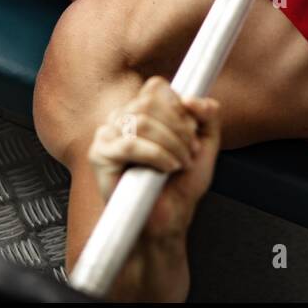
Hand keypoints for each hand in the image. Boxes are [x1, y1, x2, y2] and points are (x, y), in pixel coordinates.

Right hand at [88, 77, 221, 239]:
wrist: (168, 219)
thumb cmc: (180, 185)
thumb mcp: (205, 144)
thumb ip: (208, 116)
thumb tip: (194, 99)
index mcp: (141, 110)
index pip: (156, 87)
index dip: (179, 108)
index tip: (192, 132)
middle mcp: (121, 118)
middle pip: (150, 102)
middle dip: (180, 130)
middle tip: (189, 153)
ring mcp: (107, 134)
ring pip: (143, 122)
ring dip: (171, 145)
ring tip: (179, 163)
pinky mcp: (99, 155)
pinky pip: (130, 145)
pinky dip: (157, 156)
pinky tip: (166, 169)